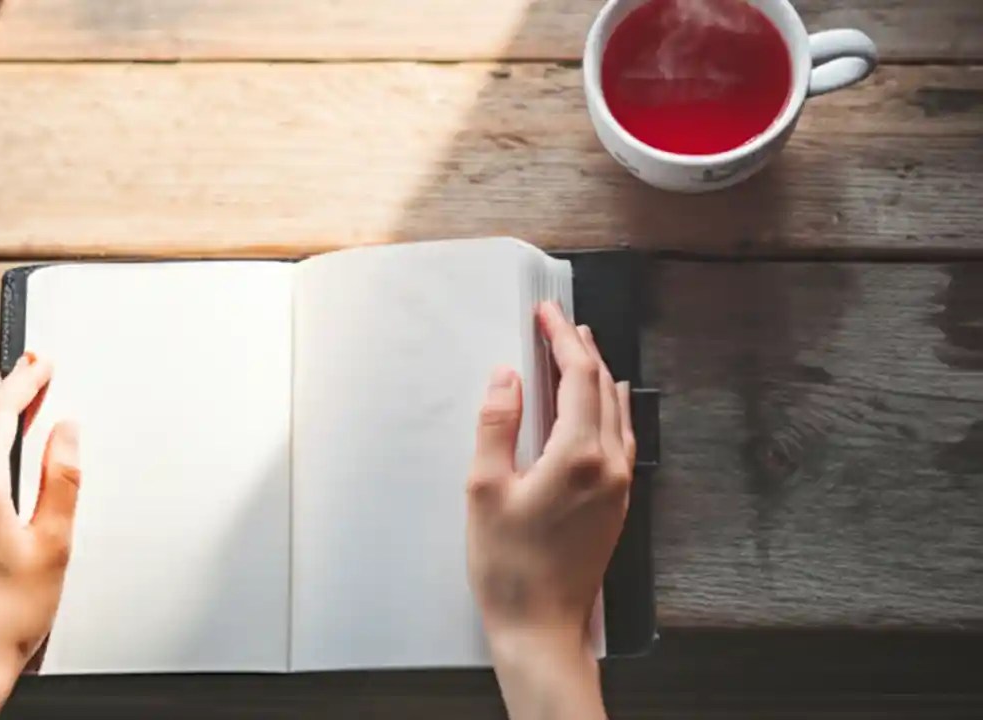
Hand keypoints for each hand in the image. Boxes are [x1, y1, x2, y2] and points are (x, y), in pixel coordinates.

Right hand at [467, 301, 633, 719]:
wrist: (541, 627)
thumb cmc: (508, 566)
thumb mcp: (484, 490)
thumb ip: (496, 426)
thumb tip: (507, 378)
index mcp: (579, 456)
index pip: (577, 378)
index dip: (562, 339)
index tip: (546, 314)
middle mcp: (610, 465)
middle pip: (601, 388)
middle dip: (581, 350)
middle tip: (559, 323)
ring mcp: (620, 486)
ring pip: (616, 412)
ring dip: (597, 376)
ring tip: (579, 351)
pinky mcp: (618, 504)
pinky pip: (622, 439)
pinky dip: (609, 409)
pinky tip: (601, 406)